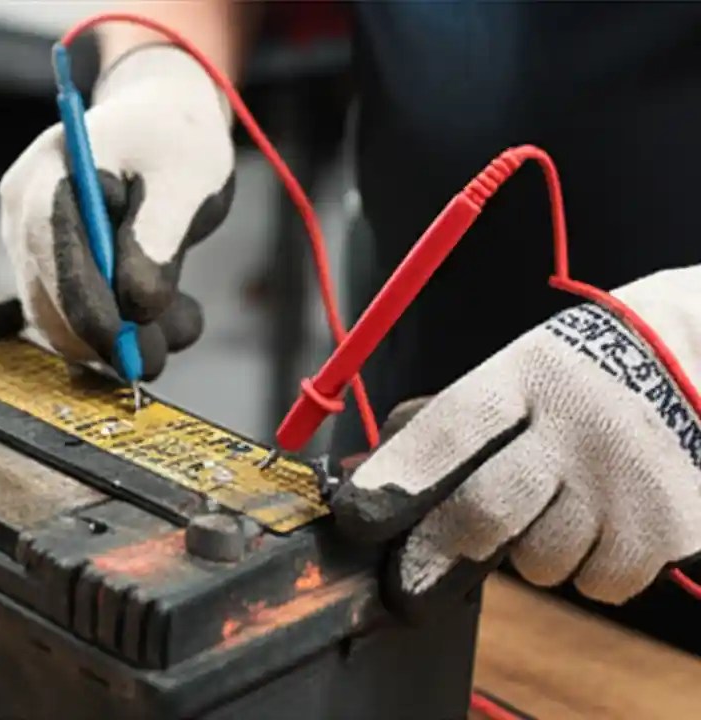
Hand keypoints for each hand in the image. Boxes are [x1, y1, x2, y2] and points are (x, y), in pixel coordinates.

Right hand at [0, 45, 234, 378]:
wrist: (158, 115)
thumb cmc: (172, 136)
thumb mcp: (186, 177)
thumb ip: (160, 238)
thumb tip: (138, 307)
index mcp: (47, 179)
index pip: (57, 265)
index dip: (95, 319)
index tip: (139, 355)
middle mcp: (22, 214)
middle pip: (49, 305)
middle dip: (110, 337)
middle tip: (167, 349)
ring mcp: (27, 242)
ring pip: (62, 320)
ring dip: (122, 336)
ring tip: (185, 319)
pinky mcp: (46, 264)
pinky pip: (73, 313)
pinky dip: (119, 325)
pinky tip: (167, 311)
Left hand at [331, 266, 700, 612]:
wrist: (693, 360)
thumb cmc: (571, 382)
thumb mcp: (511, 375)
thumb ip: (441, 427)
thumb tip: (361, 481)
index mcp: (522, 377)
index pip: (451, 431)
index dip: (400, 479)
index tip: (358, 519)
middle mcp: (576, 424)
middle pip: (488, 511)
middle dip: (436, 555)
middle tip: (407, 585)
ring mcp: (626, 477)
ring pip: (538, 561)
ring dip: (526, 554)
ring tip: (548, 511)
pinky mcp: (669, 524)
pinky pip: (596, 583)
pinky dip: (585, 570)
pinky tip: (598, 526)